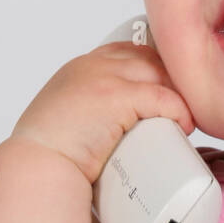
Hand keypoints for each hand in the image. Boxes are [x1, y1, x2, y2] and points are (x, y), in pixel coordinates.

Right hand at [9, 39, 195, 185]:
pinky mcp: (115, 96)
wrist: (38, 169)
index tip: (168, 92)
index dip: (154, 70)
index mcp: (80, 70)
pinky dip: (180, 111)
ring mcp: (103, 78)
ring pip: (159, 73)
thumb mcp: (71, 121)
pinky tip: (184, 126)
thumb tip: (120, 133)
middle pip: (149, 58)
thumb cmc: (52, 157)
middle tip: (185, 111)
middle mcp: (91, 66)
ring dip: (180, 96)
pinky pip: (163, 97)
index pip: (128, 53)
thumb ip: (93, 114)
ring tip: (185, 122)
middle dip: (172, 81)